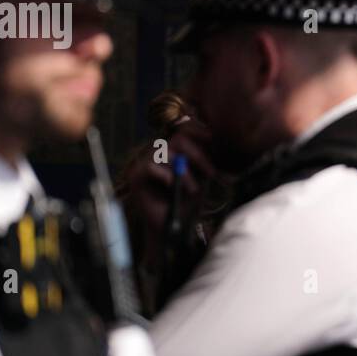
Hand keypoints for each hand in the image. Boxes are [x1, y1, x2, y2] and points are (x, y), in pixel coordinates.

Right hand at [120, 116, 216, 269]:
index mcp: (176, 148)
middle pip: (179, 136)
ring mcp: (146, 161)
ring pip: (166, 150)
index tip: (217, 147)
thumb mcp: (204, 177)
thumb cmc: (190, 202)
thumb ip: (208, 157)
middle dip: (199, 155)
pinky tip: (174, 187)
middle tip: (211, 174)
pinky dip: (167, 176)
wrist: (174, 228)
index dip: (202, 133)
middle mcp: (160, 151)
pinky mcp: (136, 175)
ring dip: (185, 172)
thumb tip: (220, 139)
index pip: (186, 127)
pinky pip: (151, 166)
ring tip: (193, 190)